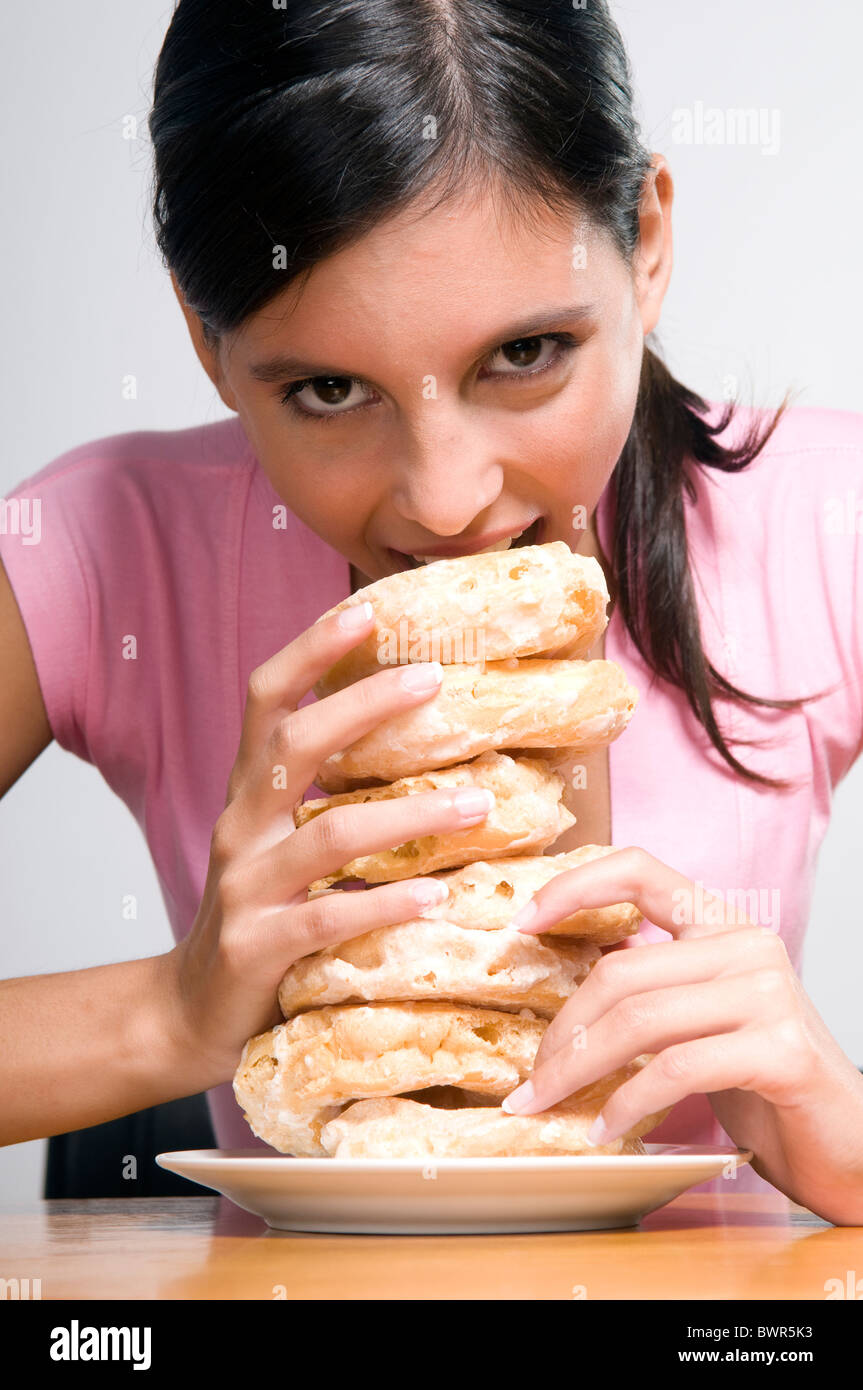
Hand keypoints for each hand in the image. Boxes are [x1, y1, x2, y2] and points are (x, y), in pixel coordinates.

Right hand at [161, 603, 495, 1086]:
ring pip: (329, 834)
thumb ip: (330, 800)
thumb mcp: (284, 847)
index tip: (365, 609)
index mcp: (249, 795)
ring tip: (477, 805)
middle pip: (293, 746)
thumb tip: (425, 748)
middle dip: (363, 705)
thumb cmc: (261, 919)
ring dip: (409, 816)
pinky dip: (386, 903)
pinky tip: (437, 896)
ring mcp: (245, 889)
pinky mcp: (257, 948)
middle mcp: (240, 828)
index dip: (310, 652)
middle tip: (433, 680)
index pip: (267, 702)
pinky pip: (328, 919)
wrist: (191, 1013)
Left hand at [499, 847, 862, 1222]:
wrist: (843, 1140)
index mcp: (722, 925)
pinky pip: (674, 1069)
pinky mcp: (780, 1050)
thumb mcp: (699, 1016)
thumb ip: (651, 987)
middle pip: (621, 972)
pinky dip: (626, 1103)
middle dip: (561, 1031)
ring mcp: (768, 994)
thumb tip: (562, 991)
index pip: (640, 870)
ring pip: (639, 1020)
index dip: (574, 886)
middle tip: (529, 1080)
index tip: (522, 922)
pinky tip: (605, 1128)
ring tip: (547, 1104)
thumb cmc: (762, 1080)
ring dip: (578, 1070)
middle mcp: (748, 945)